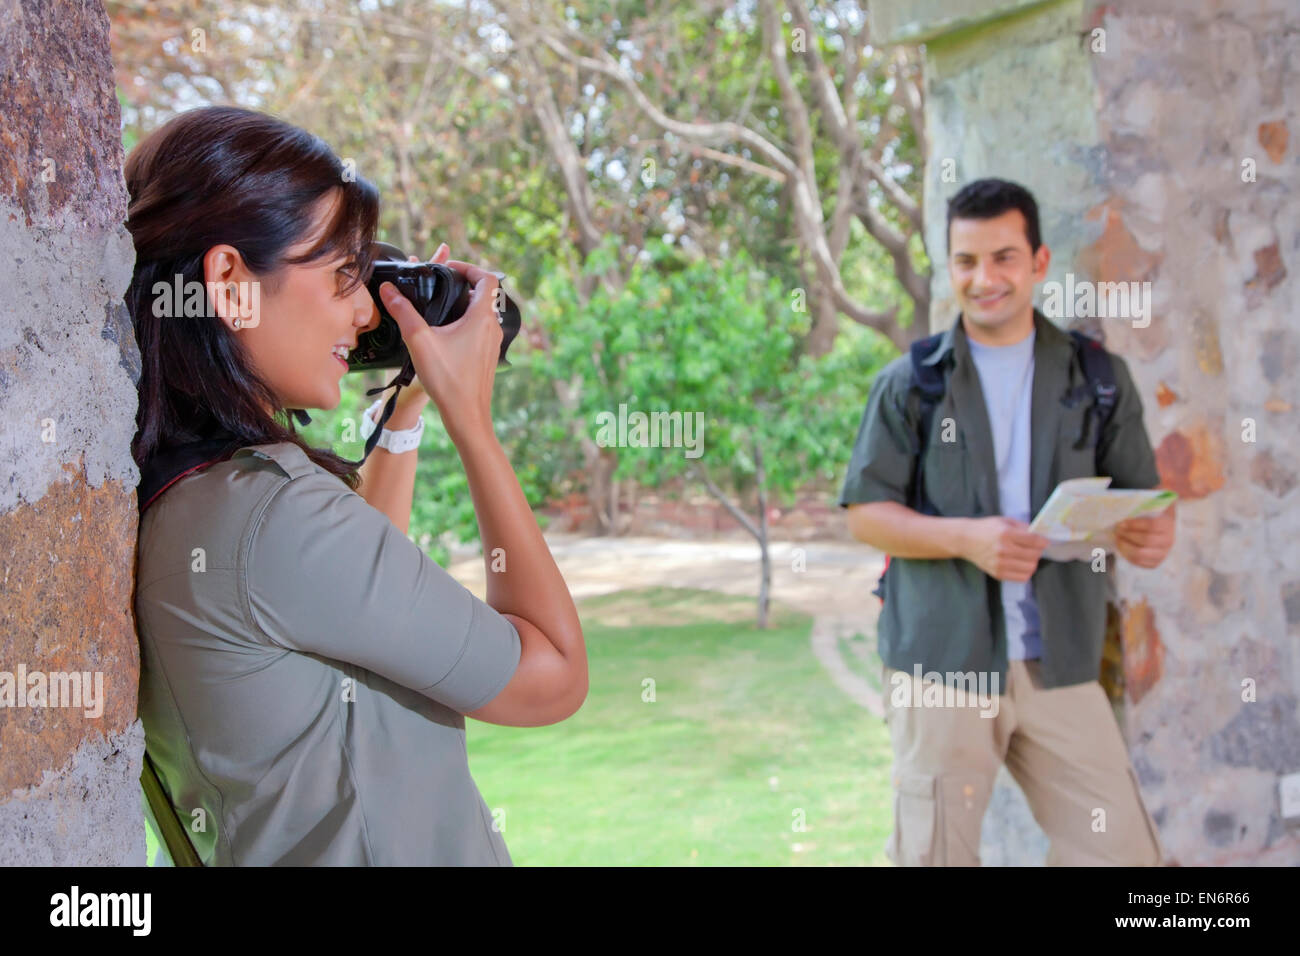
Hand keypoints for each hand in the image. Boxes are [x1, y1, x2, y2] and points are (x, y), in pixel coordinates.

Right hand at [377, 249, 501, 444]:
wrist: (467, 416)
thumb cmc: (448, 380)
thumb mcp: (420, 341)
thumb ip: (403, 312)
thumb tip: (388, 289)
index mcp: (482, 318)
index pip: (487, 278)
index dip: (469, 267)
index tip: (448, 268)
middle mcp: (493, 328)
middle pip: (484, 294)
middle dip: (463, 285)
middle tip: (440, 284)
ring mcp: (493, 343)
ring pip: (482, 314)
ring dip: (464, 305)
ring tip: (439, 306)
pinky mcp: (488, 357)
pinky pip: (480, 331)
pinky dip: (466, 323)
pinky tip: (444, 334)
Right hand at [959, 516, 1049, 582]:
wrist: (965, 540)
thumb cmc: (985, 529)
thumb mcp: (1004, 521)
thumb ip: (1022, 527)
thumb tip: (1039, 534)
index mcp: (1006, 534)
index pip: (1034, 540)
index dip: (1043, 541)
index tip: (1045, 541)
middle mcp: (1004, 550)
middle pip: (1034, 555)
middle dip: (1038, 551)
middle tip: (1034, 548)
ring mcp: (1000, 564)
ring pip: (1030, 568)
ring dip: (1032, 562)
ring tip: (1027, 557)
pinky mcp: (998, 573)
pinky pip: (1022, 577)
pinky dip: (1026, 571)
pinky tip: (1021, 565)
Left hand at [1114, 502, 1175, 567]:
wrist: (1162, 522)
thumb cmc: (1153, 510)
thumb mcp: (1155, 500)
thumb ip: (1152, 496)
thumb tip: (1144, 494)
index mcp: (1169, 524)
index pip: (1152, 525)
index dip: (1134, 525)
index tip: (1121, 522)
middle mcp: (1169, 540)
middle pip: (1146, 540)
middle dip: (1127, 535)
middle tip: (1117, 530)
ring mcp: (1163, 553)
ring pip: (1141, 554)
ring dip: (1125, 547)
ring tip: (1117, 539)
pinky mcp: (1156, 562)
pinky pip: (1140, 563)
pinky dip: (1127, 556)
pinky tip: (1122, 547)